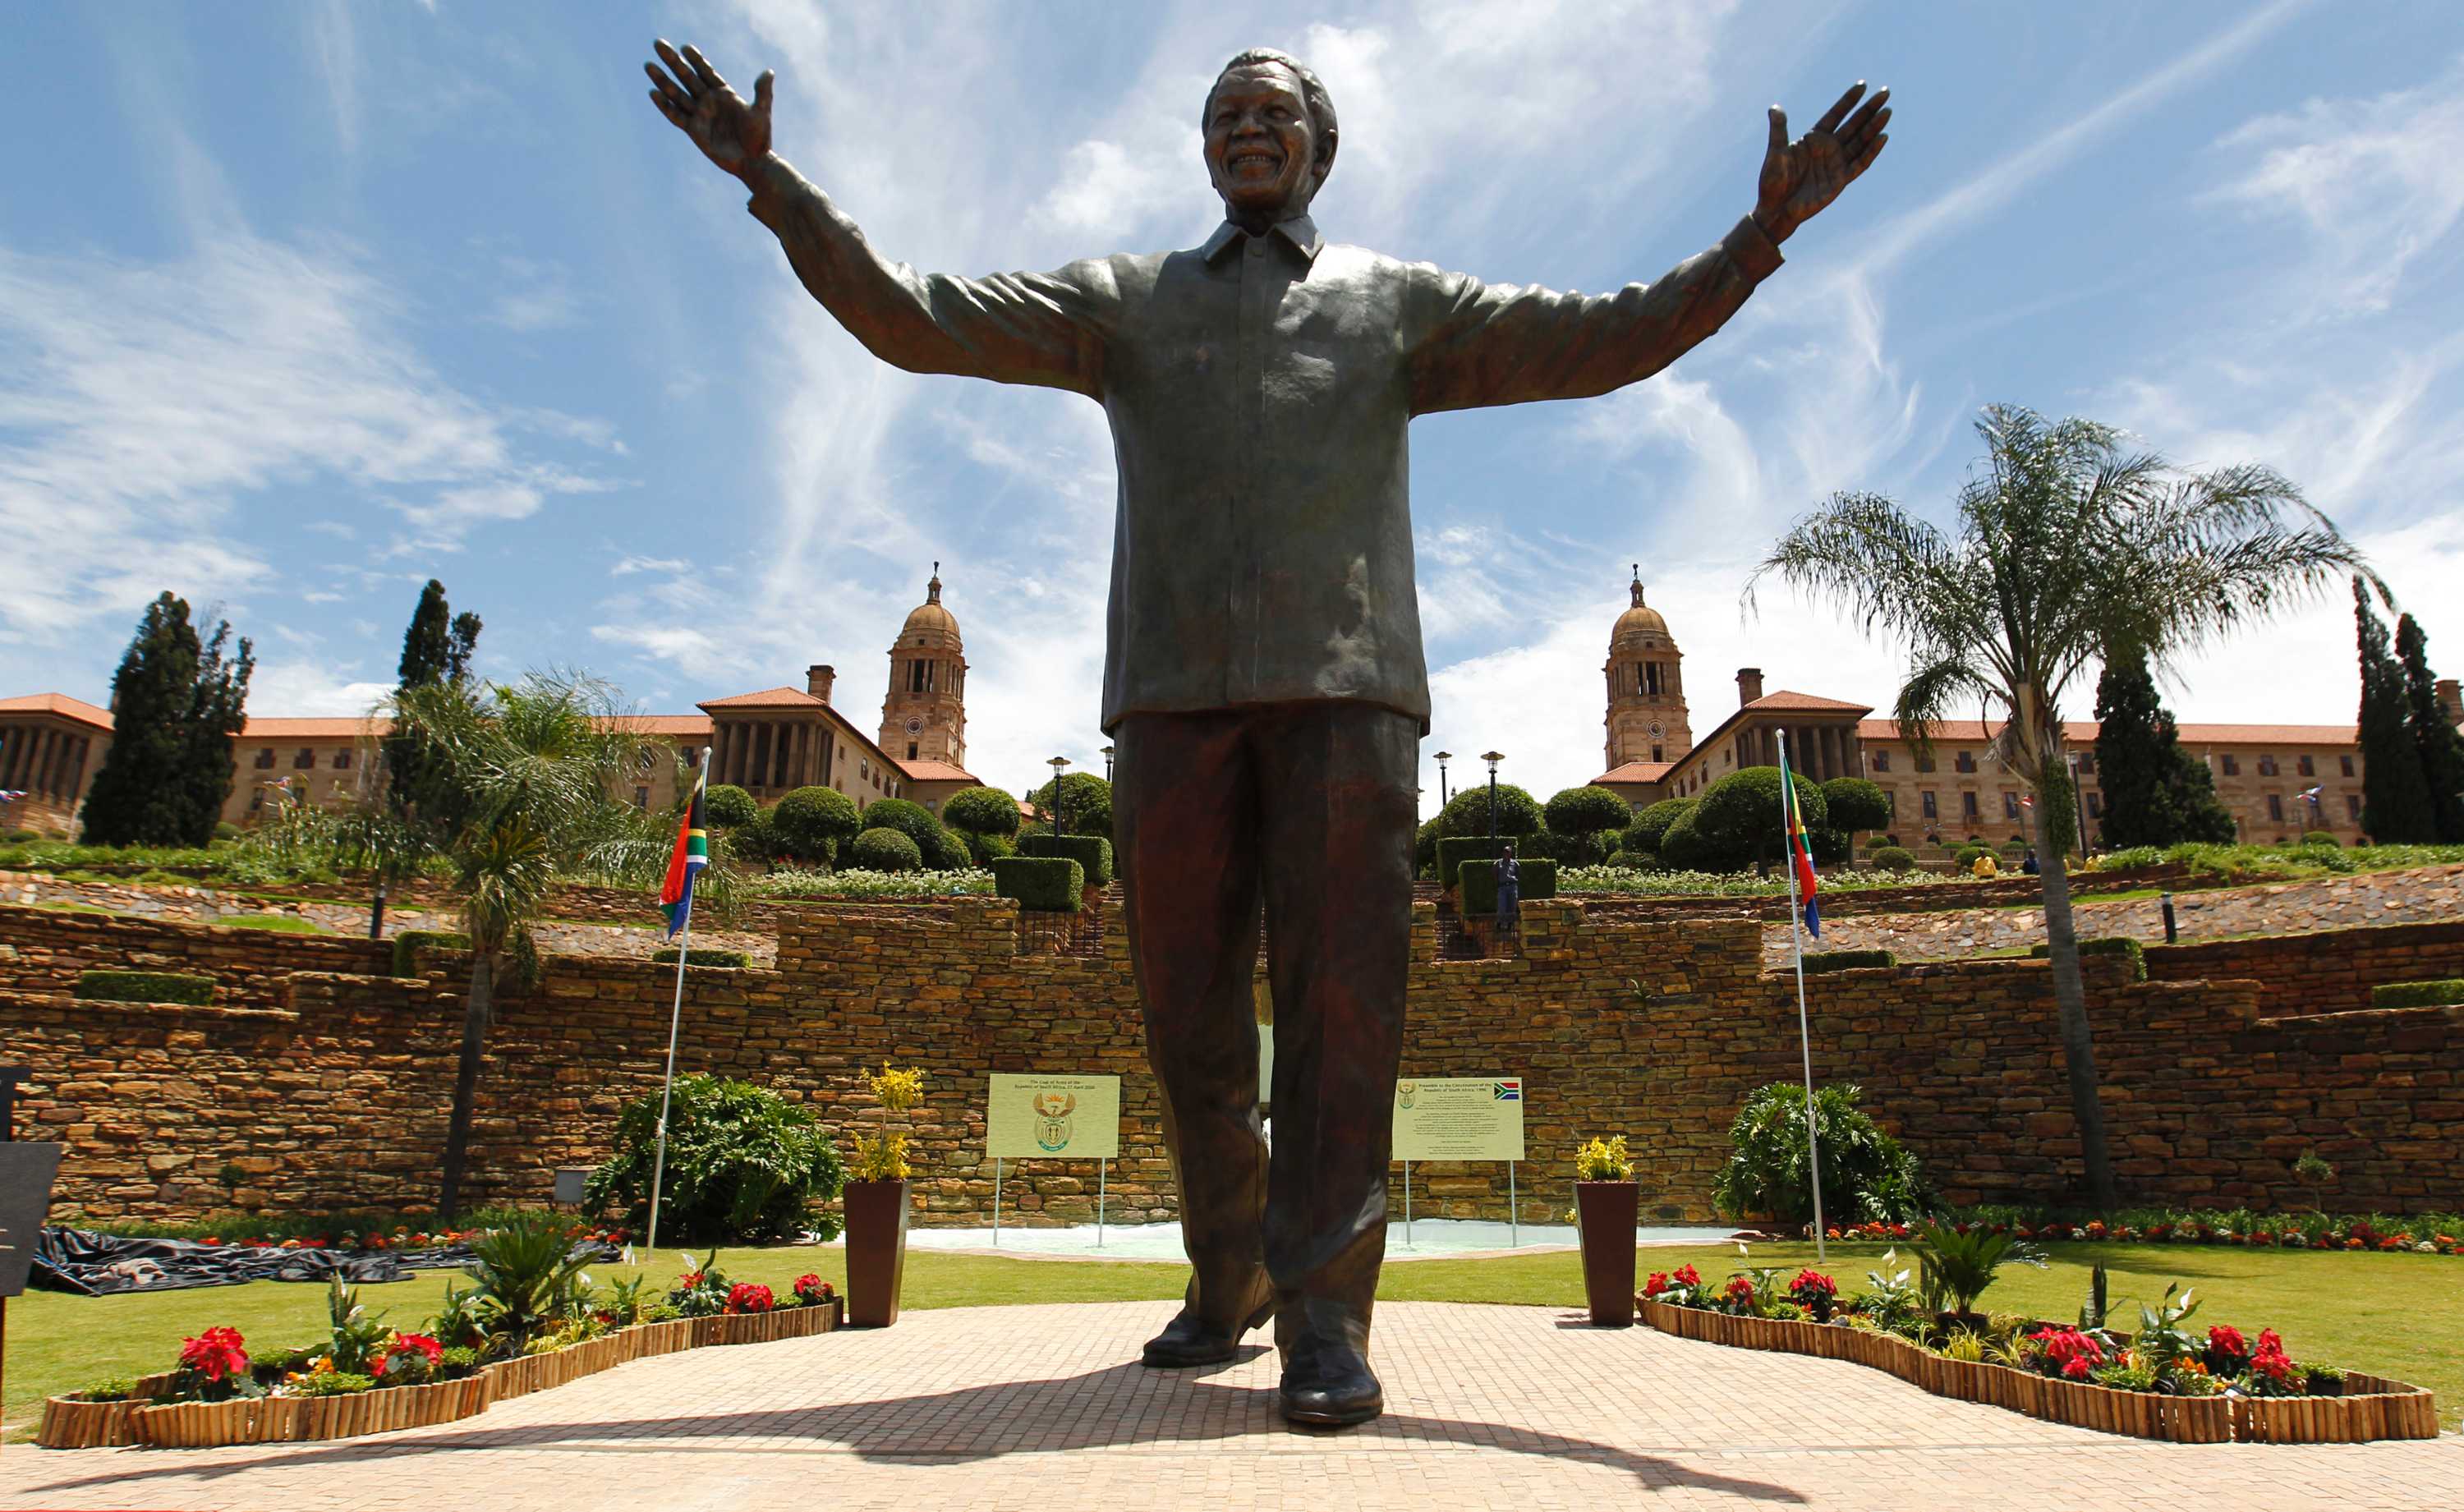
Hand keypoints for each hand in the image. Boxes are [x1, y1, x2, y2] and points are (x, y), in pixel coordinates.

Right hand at [644, 39, 772, 182]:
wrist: (752, 162)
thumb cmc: (759, 138)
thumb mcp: (761, 113)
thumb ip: (763, 92)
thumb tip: (768, 72)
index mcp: (724, 93)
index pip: (706, 71)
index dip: (696, 60)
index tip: (684, 48)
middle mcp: (708, 101)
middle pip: (687, 76)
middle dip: (672, 61)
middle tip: (658, 44)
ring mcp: (699, 114)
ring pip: (677, 93)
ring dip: (663, 80)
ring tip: (648, 65)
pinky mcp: (693, 130)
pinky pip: (676, 115)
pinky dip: (665, 105)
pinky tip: (653, 93)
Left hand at [1753, 82, 1889, 243]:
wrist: (1776, 209)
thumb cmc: (1772, 182)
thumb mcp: (1775, 153)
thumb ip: (1778, 130)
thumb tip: (1774, 107)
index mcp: (1814, 139)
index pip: (1835, 114)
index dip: (1848, 101)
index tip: (1862, 84)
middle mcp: (1828, 148)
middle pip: (1853, 124)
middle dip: (1868, 109)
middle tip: (1885, 92)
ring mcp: (1836, 163)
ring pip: (1860, 141)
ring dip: (1874, 127)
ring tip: (1887, 111)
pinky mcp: (1841, 180)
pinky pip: (1860, 163)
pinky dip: (1871, 151)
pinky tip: (1883, 137)